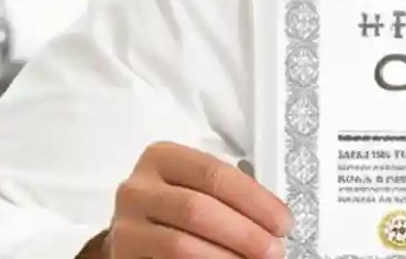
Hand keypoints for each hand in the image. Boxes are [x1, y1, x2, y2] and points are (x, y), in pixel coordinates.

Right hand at [99, 142, 292, 258]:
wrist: (137, 232)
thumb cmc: (177, 206)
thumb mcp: (197, 186)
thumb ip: (230, 193)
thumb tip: (275, 219)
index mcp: (162, 158)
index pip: (214, 174)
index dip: (254, 200)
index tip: (282, 222)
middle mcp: (137, 189)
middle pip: (198, 209)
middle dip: (244, 233)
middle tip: (274, 250)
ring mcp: (125, 225)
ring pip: (181, 245)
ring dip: (226, 258)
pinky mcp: (123, 256)